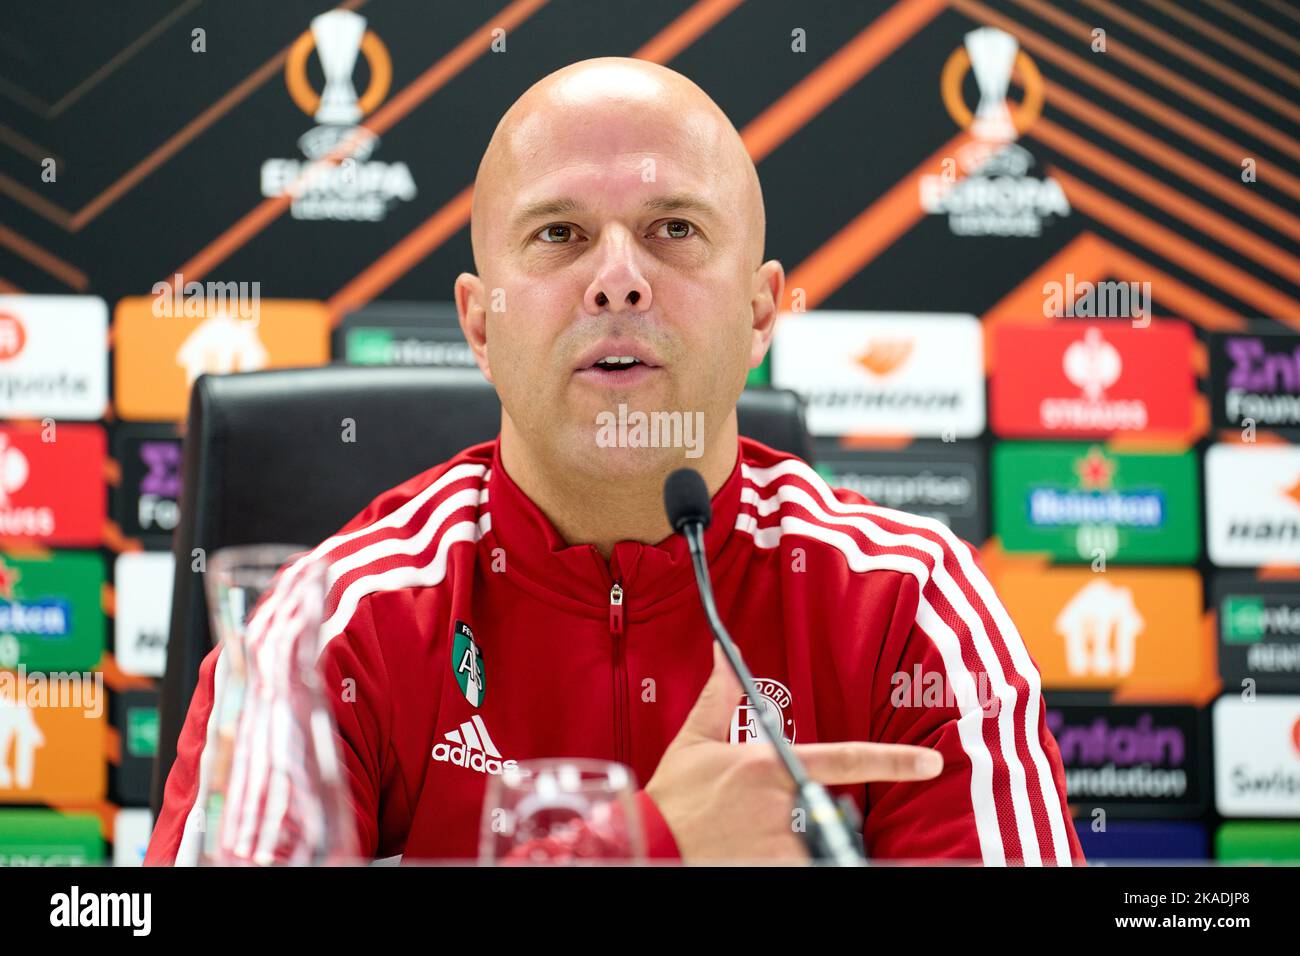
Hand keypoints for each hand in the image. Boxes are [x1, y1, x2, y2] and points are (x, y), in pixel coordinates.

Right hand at [645, 642, 943, 861]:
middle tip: (763, 827)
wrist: (647, 843)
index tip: (930, 763)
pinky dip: (789, 864)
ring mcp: (779, 843)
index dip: (894, 760)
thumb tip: (726, 652)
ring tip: (752, 845)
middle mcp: (780, 803)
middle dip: (806, 820)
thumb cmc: (672, 798)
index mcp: (767, 764)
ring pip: (814, 845)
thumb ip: (720, 697)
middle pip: (825, 812)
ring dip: (796, 847)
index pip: (845, 759)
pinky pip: (802, 868)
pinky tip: (755, 858)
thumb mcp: (694, 742)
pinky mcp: (772, 871)